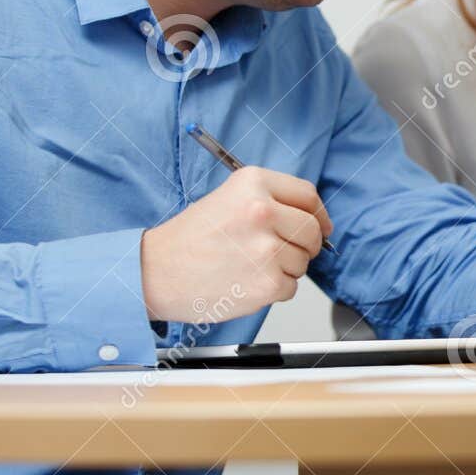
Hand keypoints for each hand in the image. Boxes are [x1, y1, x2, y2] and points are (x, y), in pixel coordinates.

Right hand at [140, 166, 333, 321]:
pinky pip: (290, 287)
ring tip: (248, 266)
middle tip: (282, 252)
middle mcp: (262, 211)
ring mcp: (267, 248)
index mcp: (253, 184)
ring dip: (284, 269)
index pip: (308, 195)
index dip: (318, 214)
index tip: (321, 226)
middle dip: (304, 245)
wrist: (154, 272)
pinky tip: (245, 282)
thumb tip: (311, 219)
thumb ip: (270, 201)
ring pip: (302, 262)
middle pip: (311, 230)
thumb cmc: (187, 239)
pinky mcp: (267, 282)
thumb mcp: (228, 199)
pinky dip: (274, 290)